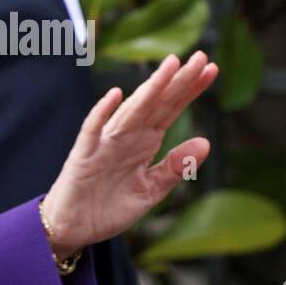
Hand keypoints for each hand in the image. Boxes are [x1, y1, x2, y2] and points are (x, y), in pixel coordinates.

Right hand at [41, 51, 217, 255]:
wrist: (74, 228)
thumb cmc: (110, 207)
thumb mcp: (151, 190)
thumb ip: (175, 167)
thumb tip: (206, 142)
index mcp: (145, 142)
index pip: (171, 109)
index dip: (190, 89)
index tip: (211, 69)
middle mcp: (128, 136)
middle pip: (157, 103)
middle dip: (178, 81)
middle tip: (200, 56)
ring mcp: (105, 143)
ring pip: (132, 111)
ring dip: (150, 89)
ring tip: (170, 67)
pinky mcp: (84, 156)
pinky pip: (93, 130)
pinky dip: (102, 112)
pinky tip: (115, 95)